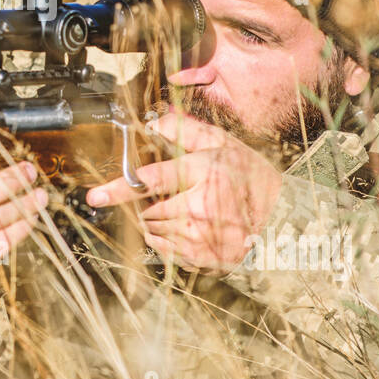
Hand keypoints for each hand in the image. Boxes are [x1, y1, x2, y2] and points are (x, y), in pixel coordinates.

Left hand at [84, 111, 282, 273]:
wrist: (281, 220)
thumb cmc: (250, 177)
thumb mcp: (223, 144)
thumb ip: (186, 130)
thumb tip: (154, 121)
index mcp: (202, 172)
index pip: (150, 181)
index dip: (119, 188)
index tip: (96, 195)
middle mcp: (198, 206)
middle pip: (147, 207)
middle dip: (149, 200)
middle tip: (173, 194)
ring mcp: (199, 235)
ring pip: (153, 228)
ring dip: (157, 219)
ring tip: (186, 209)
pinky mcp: (200, 257)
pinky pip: (163, 248)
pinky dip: (166, 237)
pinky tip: (189, 227)